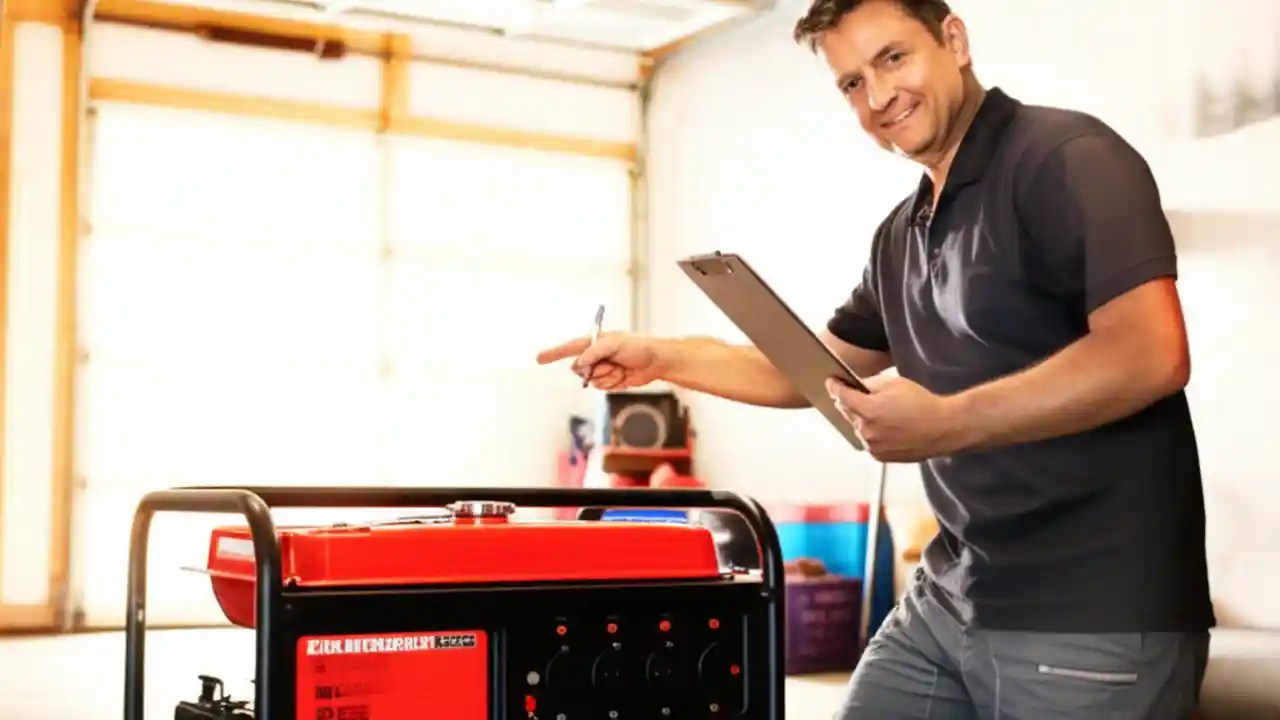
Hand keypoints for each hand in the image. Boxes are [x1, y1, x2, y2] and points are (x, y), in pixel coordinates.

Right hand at [536, 332, 666, 389]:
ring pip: (591, 380)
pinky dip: (612, 382)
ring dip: (606, 376)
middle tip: (610, 362)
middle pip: (578, 369)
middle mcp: (595, 356)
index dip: (553, 353)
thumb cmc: (637, 347)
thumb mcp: (615, 344)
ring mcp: (602, 370)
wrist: (656, 362)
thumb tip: (579, 363)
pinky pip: (602, 387)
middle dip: (592, 369)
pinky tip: (623, 375)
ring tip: (620, 367)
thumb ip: (594, 352)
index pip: (569, 348)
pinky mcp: (609, 382)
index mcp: (594, 343)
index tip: (539, 358)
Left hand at [825, 374, 966, 461]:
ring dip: (861, 419)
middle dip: (849, 403)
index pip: (841, 396)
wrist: (943, 428)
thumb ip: (870, 384)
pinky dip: (871, 433)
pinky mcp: (880, 456)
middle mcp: (867, 430)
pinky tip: (885, 426)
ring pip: (857, 428)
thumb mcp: (895, 384)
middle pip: (847, 413)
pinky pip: (868, 441)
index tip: (831, 382)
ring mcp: (873, 446)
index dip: (835, 387)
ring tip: (878, 413)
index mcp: (868, 410)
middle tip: (854, 394)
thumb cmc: (922, 403)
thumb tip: (857, 387)